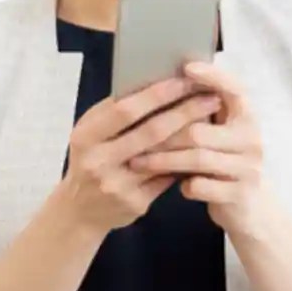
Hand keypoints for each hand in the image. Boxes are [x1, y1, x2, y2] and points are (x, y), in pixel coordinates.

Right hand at [55, 76, 222, 233]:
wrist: (79, 210)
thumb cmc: (90, 160)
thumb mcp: (90, 134)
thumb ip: (114, 113)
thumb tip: (153, 83)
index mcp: (86, 136)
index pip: (125, 110)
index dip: (156, 95)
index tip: (183, 81)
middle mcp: (99, 161)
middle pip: (151, 132)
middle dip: (185, 112)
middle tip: (210, 97)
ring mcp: (118, 184)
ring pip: (164, 156)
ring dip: (191, 135)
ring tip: (212, 118)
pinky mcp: (136, 203)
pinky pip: (167, 178)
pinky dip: (185, 159)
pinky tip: (201, 146)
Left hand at [128, 61, 273, 238]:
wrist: (251, 208)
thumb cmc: (222, 161)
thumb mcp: (218, 134)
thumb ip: (199, 114)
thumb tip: (159, 84)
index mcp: (246, 117)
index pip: (234, 89)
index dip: (212, 77)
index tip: (187, 67)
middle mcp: (251, 139)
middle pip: (199, 130)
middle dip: (161, 134)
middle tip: (131, 135)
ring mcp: (248, 168)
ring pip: (197, 159)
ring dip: (163, 160)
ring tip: (136, 161)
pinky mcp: (240, 194)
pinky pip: (202, 186)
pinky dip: (185, 186)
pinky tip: (175, 186)